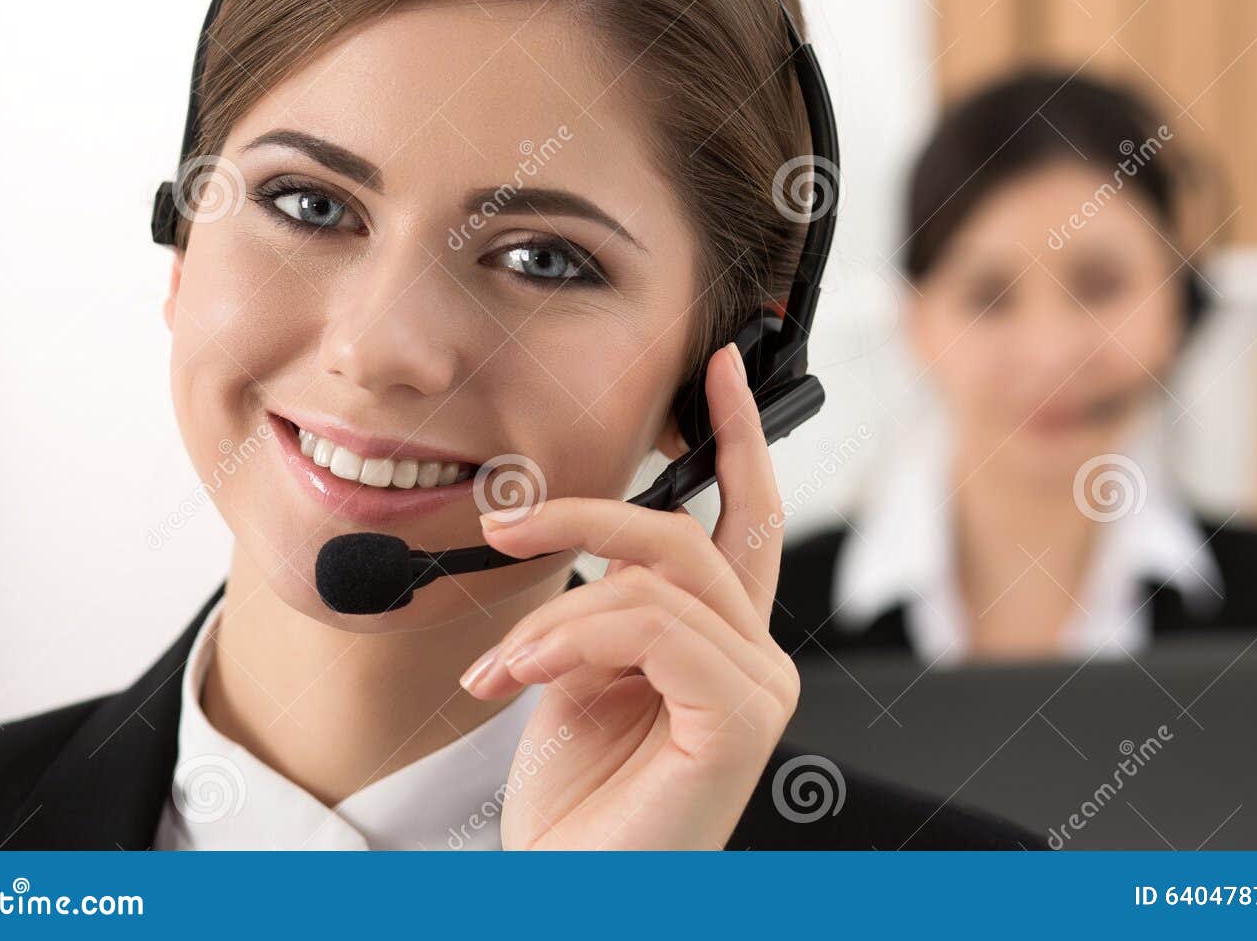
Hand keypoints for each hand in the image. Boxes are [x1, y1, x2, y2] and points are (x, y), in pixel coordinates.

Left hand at [458, 342, 798, 848]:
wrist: (568, 895)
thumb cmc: (575, 810)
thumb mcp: (577, 679)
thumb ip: (602, 607)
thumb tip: (569, 543)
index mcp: (722, 645)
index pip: (747, 518)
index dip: (739, 435)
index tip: (720, 368)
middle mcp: (755, 661)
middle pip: (692, 532)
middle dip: (589, 513)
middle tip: (504, 526)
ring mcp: (757, 689)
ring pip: (658, 578)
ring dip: (555, 614)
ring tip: (499, 671)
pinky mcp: (739, 717)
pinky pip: (651, 625)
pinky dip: (570, 639)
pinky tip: (521, 677)